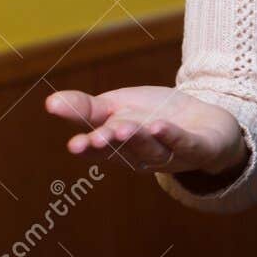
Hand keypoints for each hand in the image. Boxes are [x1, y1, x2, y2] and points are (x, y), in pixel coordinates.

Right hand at [45, 86, 246, 177]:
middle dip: (110, 143)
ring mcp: (171, 154)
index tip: (73, 145)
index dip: (87, 148)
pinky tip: (160, 126)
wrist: (207, 122)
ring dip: (137, 138)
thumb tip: (50, 101)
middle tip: (95, 138)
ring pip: (151, 148)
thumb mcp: (119, 106)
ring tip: (123, 126)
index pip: (99, 149)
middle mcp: (141, 155)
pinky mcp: (199, 148)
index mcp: (118, 146)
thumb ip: (87, 108)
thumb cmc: (155, 115)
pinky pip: (184, 143)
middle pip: (123, 149)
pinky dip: (172, 136)